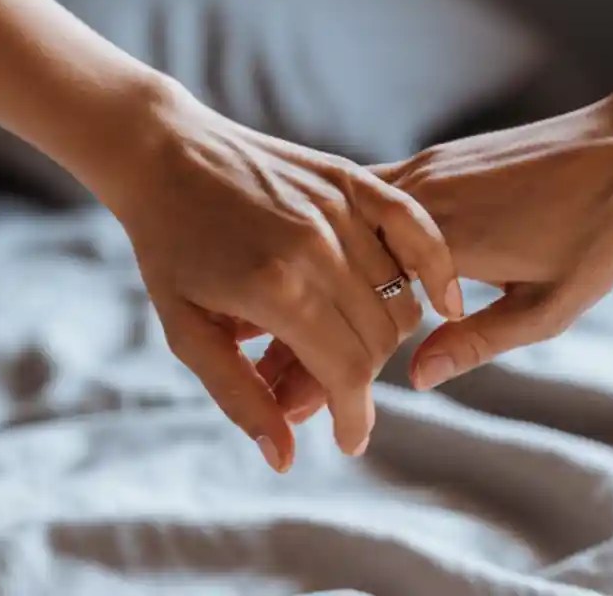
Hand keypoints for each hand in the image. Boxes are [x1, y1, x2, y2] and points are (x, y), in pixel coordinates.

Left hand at [101, 80, 462, 471]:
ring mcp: (339, 209)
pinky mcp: (351, 179)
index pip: (346, 372)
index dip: (354, 418)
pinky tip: (446, 302)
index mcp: (276, 289)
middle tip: (327, 386)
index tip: (350, 441)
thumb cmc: (169, 248)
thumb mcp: (187, 332)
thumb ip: (239, 396)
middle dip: (359, 379)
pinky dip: (439, 269)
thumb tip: (285, 459)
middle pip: (378, 341)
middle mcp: (317, 248)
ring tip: (346, 344)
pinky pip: (417, 229)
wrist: (165, 154)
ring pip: (399, 297)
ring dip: (384, 336)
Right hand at [264, 90, 612, 414]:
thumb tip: (416, 378)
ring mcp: (427, 171)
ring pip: (347, 233)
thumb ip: (479, 342)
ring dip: (317, 279)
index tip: (287, 394)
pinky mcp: (437, 158)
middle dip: (300, 321)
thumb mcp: (551, 306)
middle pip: (337, 266)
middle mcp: (423, 197)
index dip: (316, 353)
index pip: (359, 306)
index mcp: (449, 241)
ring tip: (288, 327)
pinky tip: (332, 268)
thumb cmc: (603, 232)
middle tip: (267, 373)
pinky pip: (374, 205)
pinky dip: (348, 242)